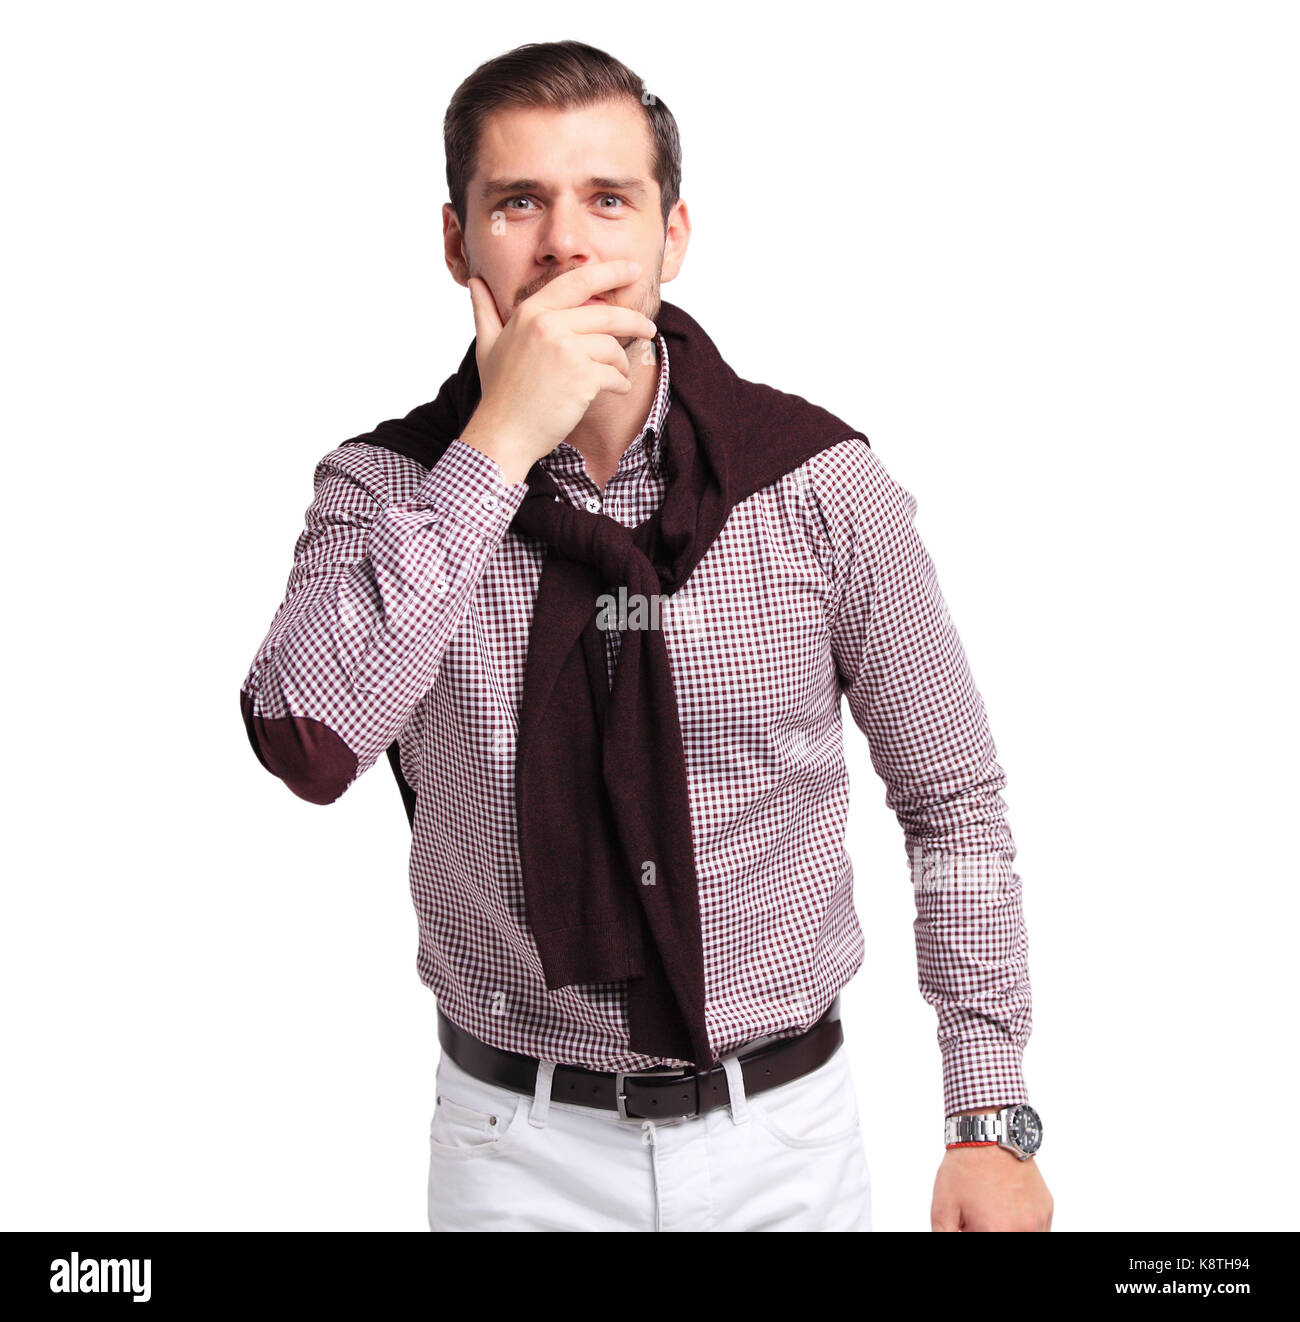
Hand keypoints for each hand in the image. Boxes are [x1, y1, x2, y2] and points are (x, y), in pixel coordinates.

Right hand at [458, 259, 657, 483]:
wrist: (503, 433)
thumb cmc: (498, 392)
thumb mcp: (487, 345)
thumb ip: (485, 310)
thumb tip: (475, 281)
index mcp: (530, 312)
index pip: (578, 281)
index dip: (610, 271)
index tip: (632, 269)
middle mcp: (548, 325)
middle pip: (606, 314)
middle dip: (634, 321)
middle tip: (649, 328)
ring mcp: (566, 351)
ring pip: (612, 347)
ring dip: (621, 363)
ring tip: (618, 375)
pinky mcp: (582, 378)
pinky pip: (615, 375)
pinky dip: (621, 384)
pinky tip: (617, 390)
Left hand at [931, 1146, 1053, 1230]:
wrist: (988, 1135)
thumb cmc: (965, 1170)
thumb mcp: (942, 1209)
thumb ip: (947, 1237)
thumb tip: (951, 1242)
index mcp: (997, 1233)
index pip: (989, 1244)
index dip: (976, 1234)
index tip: (974, 1227)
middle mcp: (1023, 1231)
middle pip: (1008, 1238)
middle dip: (992, 1230)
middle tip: (982, 1221)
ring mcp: (1039, 1221)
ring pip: (1027, 1237)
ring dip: (1008, 1230)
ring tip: (993, 1213)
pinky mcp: (1047, 1210)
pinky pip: (1038, 1230)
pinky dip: (1023, 1227)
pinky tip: (1007, 1211)